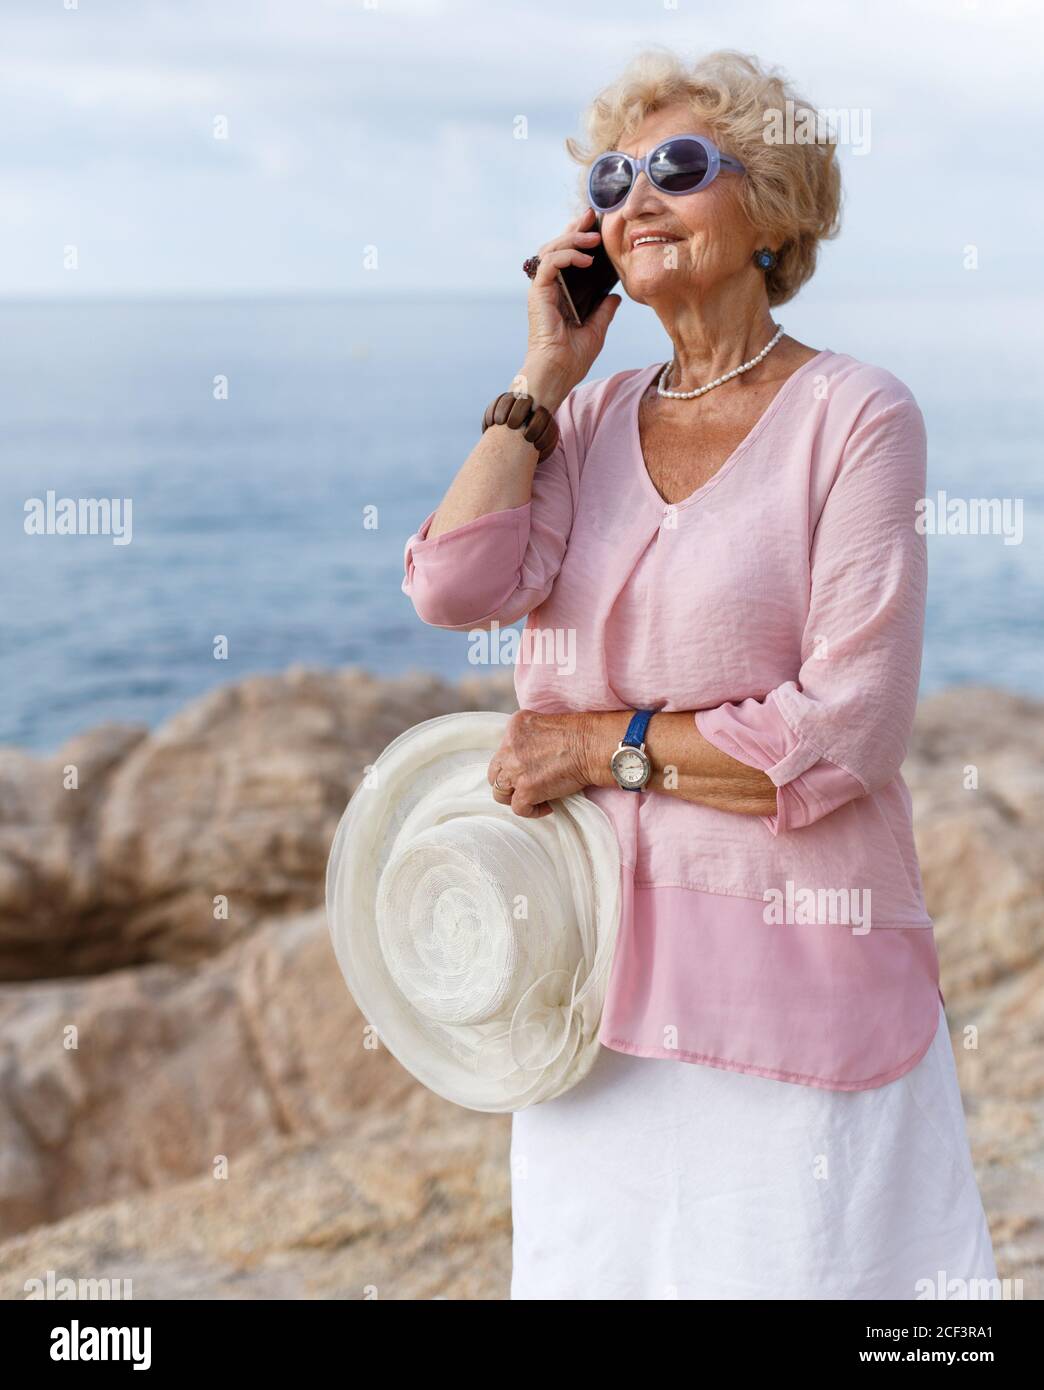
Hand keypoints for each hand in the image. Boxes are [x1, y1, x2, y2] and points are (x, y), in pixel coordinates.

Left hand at [486, 709, 593, 817]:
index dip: (515, 763)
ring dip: (515, 797)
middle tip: (527, 785)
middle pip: (496, 772)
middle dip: (509, 781)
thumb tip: (531, 758)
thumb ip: (531, 737)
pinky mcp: (526, 790)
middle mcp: (509, 748)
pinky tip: (547, 806)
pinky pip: (518, 808)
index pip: (503, 751)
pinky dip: (532, 811)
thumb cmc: (581, 734)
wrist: (592, 746)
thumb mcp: (546, 723)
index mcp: (514, 727)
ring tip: (534, 797)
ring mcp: (515, 770)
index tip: (531, 769)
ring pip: (500, 792)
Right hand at [520, 208, 621, 411]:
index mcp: (560, 294)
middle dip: (574, 229)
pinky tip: (586, 260)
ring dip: (572, 239)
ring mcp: (541, 289)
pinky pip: (550, 263)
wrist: (557, 374)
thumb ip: (603, 312)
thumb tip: (615, 297)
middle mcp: (548, 288)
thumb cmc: (571, 359)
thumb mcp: (596, 330)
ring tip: (593, 238)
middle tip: (592, 216)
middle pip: (556, 246)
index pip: (566, 257)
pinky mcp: (538, 293)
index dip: (578, 238)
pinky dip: (567, 256)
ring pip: (551, 250)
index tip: (596, 225)